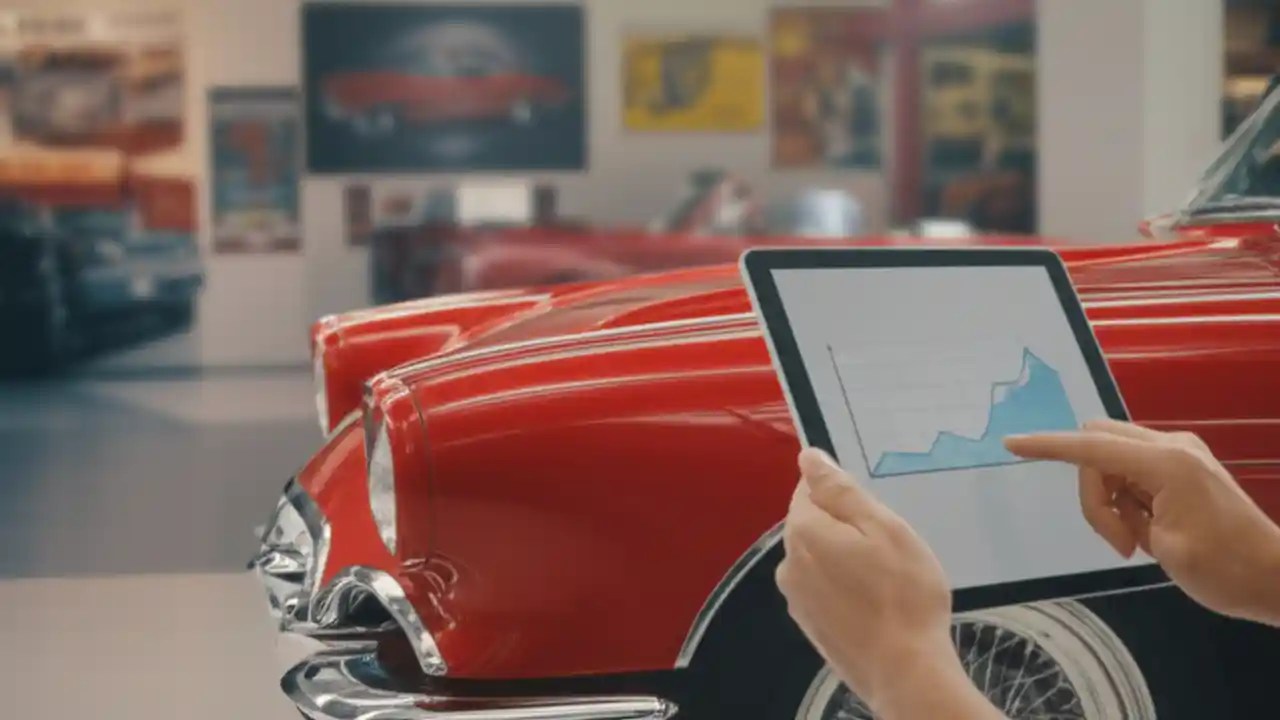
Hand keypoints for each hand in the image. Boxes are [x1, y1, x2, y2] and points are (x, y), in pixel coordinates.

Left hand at [776, 448, 1002, 718]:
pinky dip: (841, 585)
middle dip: (843, 525)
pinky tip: (871, 600)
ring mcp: (795, 597)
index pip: (809, 489)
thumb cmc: (903, 592)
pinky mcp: (808, 624)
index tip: (874, 511)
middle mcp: (787, 561)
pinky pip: (821, 587)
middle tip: (886, 545)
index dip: (842, 493)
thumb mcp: (883, 528)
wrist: (904, 670)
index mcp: (803, 531)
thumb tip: (808, 457)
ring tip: (883, 574)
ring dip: (842, 556)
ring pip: (816, 557)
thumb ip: (840, 490)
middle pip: (811, 524)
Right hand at [1006, 419, 1279, 625]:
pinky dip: (1125, 498)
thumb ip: (1125, 510)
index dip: (1048, 446)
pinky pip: (1132, 469)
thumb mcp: (1163, 547)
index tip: (1012, 444)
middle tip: (1115, 537)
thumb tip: (1114, 496)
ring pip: (1112, 458)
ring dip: (1108, 498)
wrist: (1276, 578)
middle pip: (1098, 443)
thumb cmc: (1223, 570)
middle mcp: (1172, 447)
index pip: (1091, 447)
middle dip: (1090, 486)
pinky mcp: (1184, 467)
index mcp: (1166, 463)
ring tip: (1135, 542)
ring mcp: (1180, 454)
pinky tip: (1146, 530)